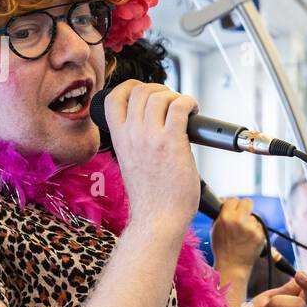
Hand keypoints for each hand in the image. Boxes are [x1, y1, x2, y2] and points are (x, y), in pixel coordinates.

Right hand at [102, 81, 199, 239]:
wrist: (157, 219)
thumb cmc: (151, 197)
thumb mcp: (131, 162)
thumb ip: (137, 141)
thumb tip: (154, 124)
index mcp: (119, 138)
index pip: (113, 97)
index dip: (131, 87)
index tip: (147, 93)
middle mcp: (132, 134)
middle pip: (140, 90)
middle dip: (159, 90)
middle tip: (171, 103)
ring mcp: (151, 138)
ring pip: (161, 96)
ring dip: (176, 97)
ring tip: (185, 110)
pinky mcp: (173, 143)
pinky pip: (181, 107)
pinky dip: (190, 103)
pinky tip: (194, 111)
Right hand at [211, 197, 265, 275]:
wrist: (232, 266)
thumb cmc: (222, 248)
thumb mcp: (215, 229)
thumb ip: (221, 214)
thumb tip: (225, 201)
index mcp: (226, 217)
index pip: (233, 199)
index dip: (232, 204)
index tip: (233, 208)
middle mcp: (240, 220)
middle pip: (247, 202)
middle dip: (245, 207)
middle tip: (242, 215)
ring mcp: (251, 228)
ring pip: (254, 216)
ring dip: (250, 222)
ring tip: (243, 234)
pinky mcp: (260, 235)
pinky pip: (259, 226)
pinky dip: (255, 231)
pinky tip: (248, 239)